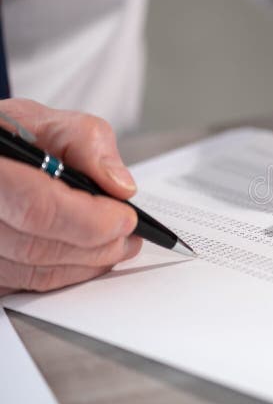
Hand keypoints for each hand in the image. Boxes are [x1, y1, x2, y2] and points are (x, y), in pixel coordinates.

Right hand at [0, 99, 140, 294]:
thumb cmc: (5, 136)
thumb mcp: (41, 120)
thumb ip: (85, 143)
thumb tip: (120, 185)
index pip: (37, 208)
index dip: (90, 220)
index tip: (126, 218)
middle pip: (37, 247)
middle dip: (96, 246)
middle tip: (130, 236)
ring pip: (31, 273)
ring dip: (84, 264)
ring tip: (115, 246)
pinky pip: (22, 283)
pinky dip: (61, 274)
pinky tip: (83, 257)